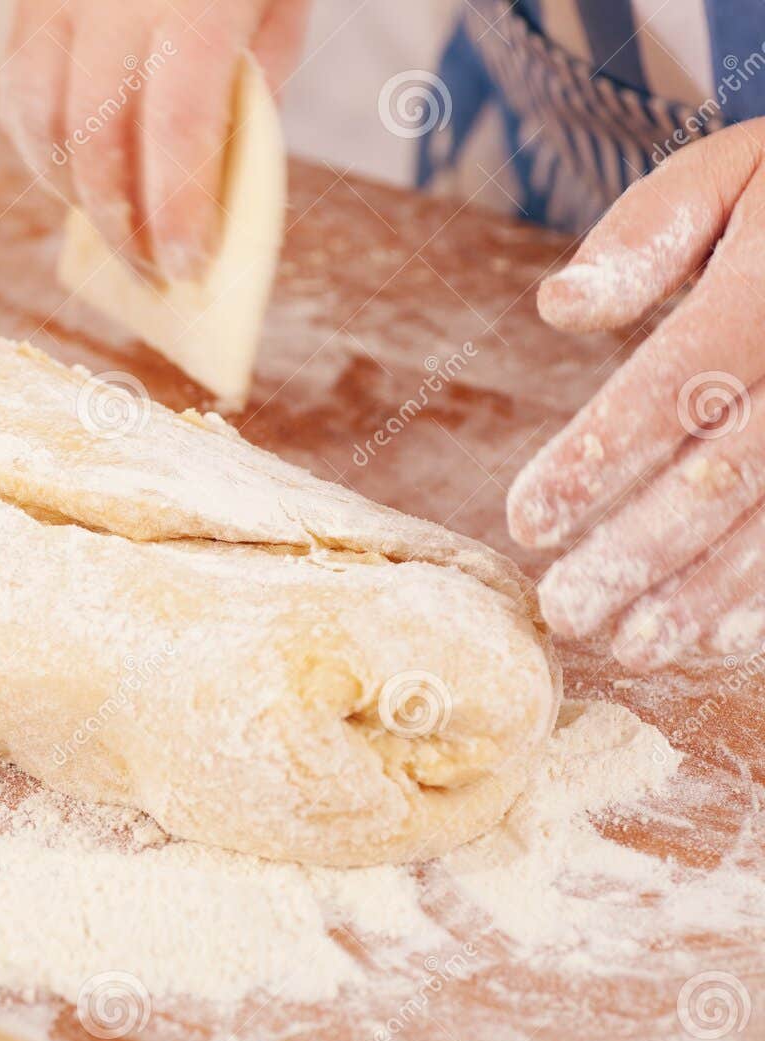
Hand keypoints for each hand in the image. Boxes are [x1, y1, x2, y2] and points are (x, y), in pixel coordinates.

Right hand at [0, 0, 307, 280]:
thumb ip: (249, 81)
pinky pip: (16, 86)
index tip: (187, 266)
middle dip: (122, 222)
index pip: (175, 129)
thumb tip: (209, 179)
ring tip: (114, 225)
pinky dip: (39, 144)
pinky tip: (72, 171)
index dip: (176, 210)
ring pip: (39, 120)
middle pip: (97, 138)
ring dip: (73, 190)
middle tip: (152, 272)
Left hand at [510, 118, 764, 669]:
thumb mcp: (732, 174)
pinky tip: (722, 636)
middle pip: (729, 472)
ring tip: (635, 646)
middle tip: (565, 612)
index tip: (527, 522)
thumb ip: (647, 232)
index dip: (599, 459)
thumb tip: (557, 305)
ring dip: (708, 591)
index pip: (676, 384)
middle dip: (642, 550)